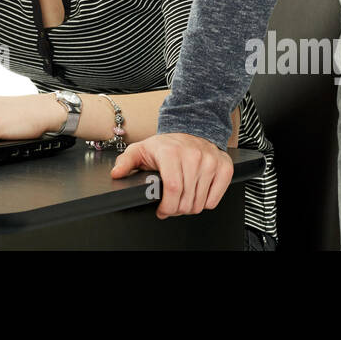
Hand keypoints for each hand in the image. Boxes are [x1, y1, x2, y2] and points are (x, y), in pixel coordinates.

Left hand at [108, 132, 234, 218]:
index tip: (162, 211)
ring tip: (183, 199)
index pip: (173, 189)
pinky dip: (206, 202)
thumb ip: (126, 161)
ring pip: (200, 203)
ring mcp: (210, 161)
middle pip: (186, 200)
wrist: (193, 128)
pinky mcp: (224, 167)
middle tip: (171, 205)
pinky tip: (197, 193)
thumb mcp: (142, 149)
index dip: (167, 206)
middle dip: (176, 209)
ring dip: (190, 207)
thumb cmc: (166, 144)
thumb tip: (116, 173)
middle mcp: (193, 156)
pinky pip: (215, 199)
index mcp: (171, 152)